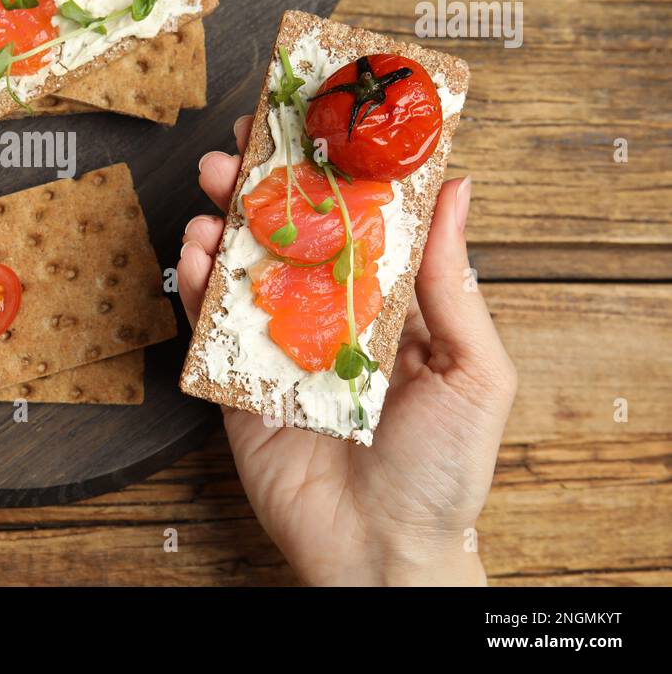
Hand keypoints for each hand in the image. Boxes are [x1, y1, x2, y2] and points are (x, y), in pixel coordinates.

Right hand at [178, 116, 516, 585]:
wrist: (381, 553)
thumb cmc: (444, 470)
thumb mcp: (475, 372)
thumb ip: (453, 285)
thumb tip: (457, 190)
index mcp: (388, 306)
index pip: (358, 221)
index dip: (335, 170)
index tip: (315, 119)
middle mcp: (328, 317)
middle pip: (290, 234)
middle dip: (264, 184)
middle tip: (243, 143)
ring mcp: (278, 347)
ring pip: (243, 268)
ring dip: (224, 220)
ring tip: (214, 187)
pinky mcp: (236, 382)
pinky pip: (211, 325)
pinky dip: (198, 285)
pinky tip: (198, 252)